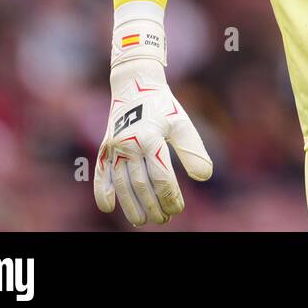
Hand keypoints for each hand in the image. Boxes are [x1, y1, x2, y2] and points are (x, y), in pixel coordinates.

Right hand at [94, 55, 212, 225]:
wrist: (135, 86)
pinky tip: (109, 208)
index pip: (161, 175)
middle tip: (164, 219)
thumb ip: (193, 150)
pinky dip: (102, 191)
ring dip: (131, 205)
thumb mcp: (182, 124)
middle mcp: (129, 143)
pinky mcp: (104, 148)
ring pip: (121, 183)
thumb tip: (206, 177)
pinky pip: (101, 173)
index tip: (178, 208)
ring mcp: (114, 147)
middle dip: (153, 204)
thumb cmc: (163, 107)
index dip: (170, 194)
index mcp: (150, 137)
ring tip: (142, 221)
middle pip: (141, 183)